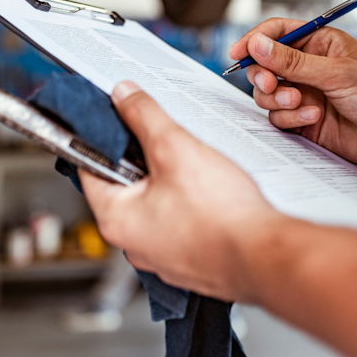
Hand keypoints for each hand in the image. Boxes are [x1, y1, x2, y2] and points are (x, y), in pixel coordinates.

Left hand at [79, 81, 279, 299]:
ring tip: (195, 170)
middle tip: (167, 142)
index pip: (91, 168)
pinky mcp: (188, 260)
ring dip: (171, 183)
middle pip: (125, 185)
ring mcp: (161, 255)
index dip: (102, 138)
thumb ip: (144, 116)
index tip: (114, 120)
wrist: (265, 256)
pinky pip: (179, 224)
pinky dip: (191, 207)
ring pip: (155, 205)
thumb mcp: (175, 147)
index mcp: (116, 219)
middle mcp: (132, 244)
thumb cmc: (220, 214)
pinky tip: (211, 195)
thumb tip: (123, 96)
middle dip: (145, 159)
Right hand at [229, 20, 356, 175]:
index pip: (278, 33)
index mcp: (320, 43)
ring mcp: (306, 95)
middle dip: (263, 75)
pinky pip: (278, 118)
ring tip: (300, 104)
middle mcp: (309, 68)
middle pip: (265, 65)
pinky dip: (289, 119)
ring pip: (267, 95)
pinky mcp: (304, 122)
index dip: (255, 40)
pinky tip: (312, 120)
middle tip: (270, 84)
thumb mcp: (338, 73)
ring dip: (277, 100)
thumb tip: (257, 44)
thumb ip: (293, 61)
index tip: (238, 52)